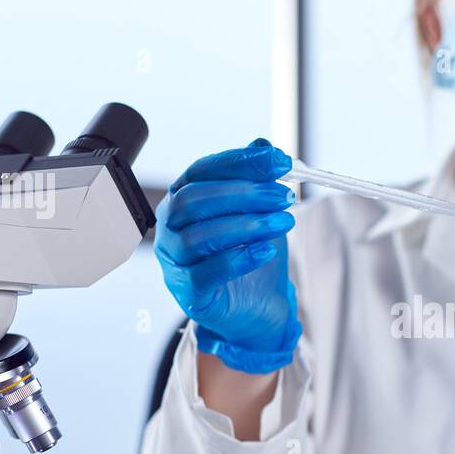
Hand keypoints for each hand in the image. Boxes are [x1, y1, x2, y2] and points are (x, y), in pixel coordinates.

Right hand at [156, 139, 301, 373]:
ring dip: (247, 225)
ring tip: (284, 222)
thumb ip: (257, 180)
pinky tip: (266, 250)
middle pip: (195, 201)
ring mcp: (174, 263)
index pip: (201, 171)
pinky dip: (239, 259)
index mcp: (182, 201)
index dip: (239, 163)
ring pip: (200, 237)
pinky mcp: (188, 294)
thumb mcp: (260, 212)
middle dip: (244, 194)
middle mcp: (170, 229)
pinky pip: (206, 273)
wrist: (259, 308)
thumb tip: (264, 145)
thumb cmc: (252, 256)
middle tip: (284, 195)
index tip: (280, 161)